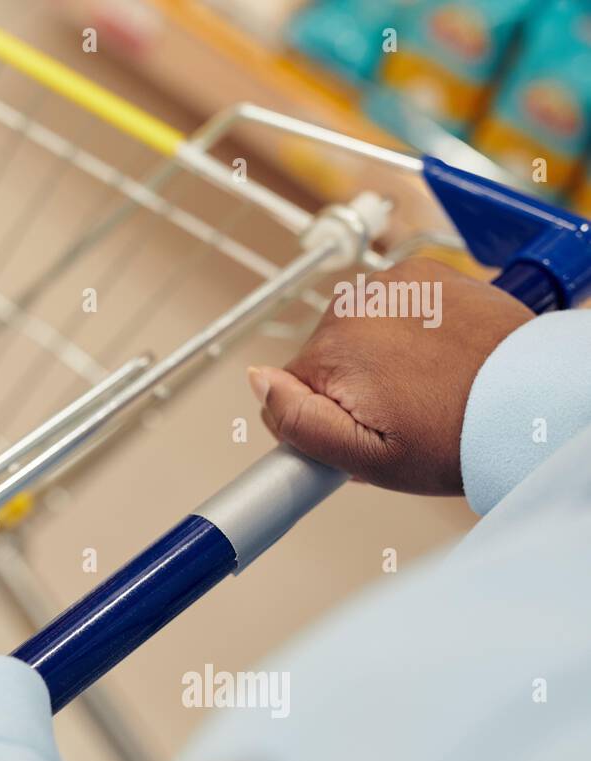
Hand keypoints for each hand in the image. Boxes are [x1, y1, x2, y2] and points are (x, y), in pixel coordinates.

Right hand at [247, 257, 533, 494]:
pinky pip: (390, 306)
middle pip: (324, 358)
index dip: (325, 419)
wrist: (533, 401)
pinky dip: (406, 328)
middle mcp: (356, 304)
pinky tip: (436, 355)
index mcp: (334, 349)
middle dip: (352, 387)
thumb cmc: (459, 437)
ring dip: (379, 357)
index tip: (365, 432)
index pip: (292, 390)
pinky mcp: (424, 272)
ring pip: (355, 332)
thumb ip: (299, 423)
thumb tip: (257, 382)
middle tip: (402, 414)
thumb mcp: (368, 459)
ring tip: (425, 385)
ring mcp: (392, 282)